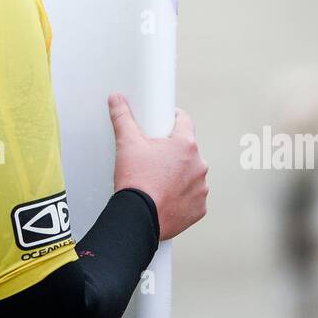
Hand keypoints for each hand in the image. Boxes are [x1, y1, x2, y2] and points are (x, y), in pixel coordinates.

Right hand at [108, 93, 207, 241]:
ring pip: (191, 173)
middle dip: (172, 151)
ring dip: (179, 174)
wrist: (138, 218)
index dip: (172, 119)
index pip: (184, 120)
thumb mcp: (127, 143)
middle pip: (187, 149)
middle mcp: (199, 165)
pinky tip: (165, 196)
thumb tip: (117, 99)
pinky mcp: (199, 208)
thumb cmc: (136, 182)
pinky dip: (182, 195)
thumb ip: (123, 117)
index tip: (164, 122)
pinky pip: (192, 196)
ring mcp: (201, 188)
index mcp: (186, 145)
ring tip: (157, 179)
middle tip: (153, 156)